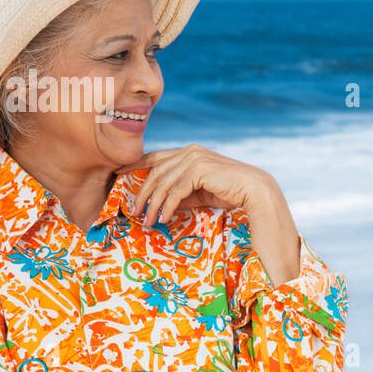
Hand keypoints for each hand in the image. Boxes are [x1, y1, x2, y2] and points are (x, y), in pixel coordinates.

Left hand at [113, 143, 278, 226]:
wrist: (254, 190)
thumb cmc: (230, 191)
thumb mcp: (199, 193)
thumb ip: (181, 194)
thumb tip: (163, 205)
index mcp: (189, 152)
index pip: (155, 156)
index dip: (134, 164)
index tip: (118, 173)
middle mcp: (189, 151)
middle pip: (155, 171)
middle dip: (142, 193)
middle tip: (134, 211)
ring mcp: (194, 158)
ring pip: (163, 182)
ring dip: (153, 204)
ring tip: (147, 220)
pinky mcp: (199, 169)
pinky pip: (175, 190)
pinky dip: (167, 206)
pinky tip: (164, 218)